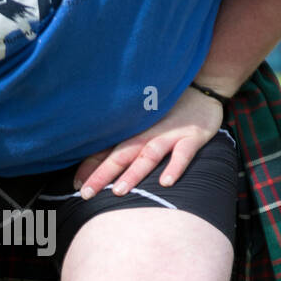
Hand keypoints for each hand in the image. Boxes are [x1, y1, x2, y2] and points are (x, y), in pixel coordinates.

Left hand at [73, 87, 224, 198]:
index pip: (106, 151)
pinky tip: (166, 183)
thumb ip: (120, 145)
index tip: (76, 186)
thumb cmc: (169, 111)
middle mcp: (148, 133)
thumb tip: (90, 169)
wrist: (204, 86)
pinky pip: (183, 153)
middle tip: (85, 194)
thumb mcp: (143, 123)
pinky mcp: (192, 136)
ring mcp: (170, 134)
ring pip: (147, 155)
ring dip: (133, 173)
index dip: (90, 168)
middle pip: (121, 155)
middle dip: (102, 174)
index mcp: (133, 131)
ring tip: (118, 191)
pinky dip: (174, 167)